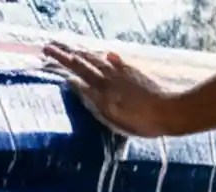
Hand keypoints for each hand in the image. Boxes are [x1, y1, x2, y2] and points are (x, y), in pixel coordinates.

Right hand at [41, 43, 177, 136]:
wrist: (170, 111)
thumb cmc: (141, 120)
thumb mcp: (111, 114)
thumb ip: (91, 97)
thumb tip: (72, 80)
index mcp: (102, 87)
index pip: (76, 68)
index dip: (60, 60)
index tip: (45, 52)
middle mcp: (111, 77)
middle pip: (84, 61)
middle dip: (65, 53)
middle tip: (49, 46)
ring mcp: (124, 74)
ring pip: (99, 59)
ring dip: (83, 53)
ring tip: (72, 49)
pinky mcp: (136, 75)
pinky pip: (118, 63)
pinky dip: (110, 58)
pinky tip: (109, 55)